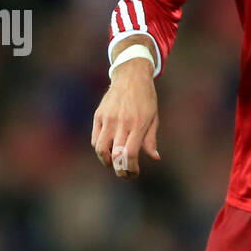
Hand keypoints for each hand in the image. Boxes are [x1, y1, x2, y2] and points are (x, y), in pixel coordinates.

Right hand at [92, 60, 159, 178]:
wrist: (131, 76)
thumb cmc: (146, 98)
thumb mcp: (153, 117)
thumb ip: (151, 139)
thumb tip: (154, 157)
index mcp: (137, 124)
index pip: (130, 154)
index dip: (131, 168)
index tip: (133, 173)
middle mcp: (121, 122)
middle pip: (115, 154)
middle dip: (120, 170)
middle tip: (124, 173)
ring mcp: (108, 119)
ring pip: (100, 149)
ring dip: (106, 161)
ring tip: (113, 163)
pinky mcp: (99, 115)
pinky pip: (95, 138)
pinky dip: (100, 149)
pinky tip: (108, 150)